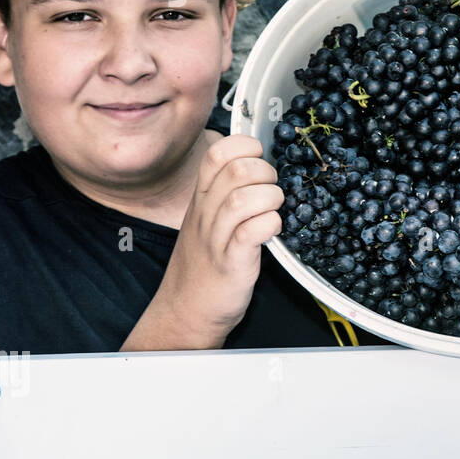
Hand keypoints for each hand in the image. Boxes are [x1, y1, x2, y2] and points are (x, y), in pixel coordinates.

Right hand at [126, 135, 282, 349]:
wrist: (185, 311)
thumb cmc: (204, 263)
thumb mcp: (206, 219)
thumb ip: (225, 192)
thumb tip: (257, 166)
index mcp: (201, 198)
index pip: (217, 153)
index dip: (245, 147)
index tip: (260, 160)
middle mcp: (206, 214)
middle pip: (236, 171)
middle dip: (266, 172)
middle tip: (272, 189)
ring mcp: (217, 238)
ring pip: (243, 199)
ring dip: (270, 198)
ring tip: (274, 209)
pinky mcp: (231, 263)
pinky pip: (251, 233)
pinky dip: (269, 224)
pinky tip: (273, 228)